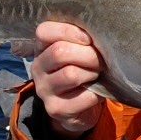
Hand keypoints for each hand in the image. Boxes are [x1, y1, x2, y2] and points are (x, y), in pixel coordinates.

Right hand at [30, 21, 106, 135]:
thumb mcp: (78, 50)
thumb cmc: (82, 69)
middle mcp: (37, 68)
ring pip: (71, 74)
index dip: (71, 31)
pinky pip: (83, 96)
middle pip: (59, 52)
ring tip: (98, 74)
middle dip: (88, 54)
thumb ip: (82, 38)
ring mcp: (44, 90)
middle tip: (101, 60)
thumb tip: (103, 29)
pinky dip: (97, 94)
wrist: (79, 108)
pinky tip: (98, 92)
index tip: (89, 39)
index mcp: (42, 48)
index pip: (45, 32)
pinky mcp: (55, 109)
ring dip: (92, 73)